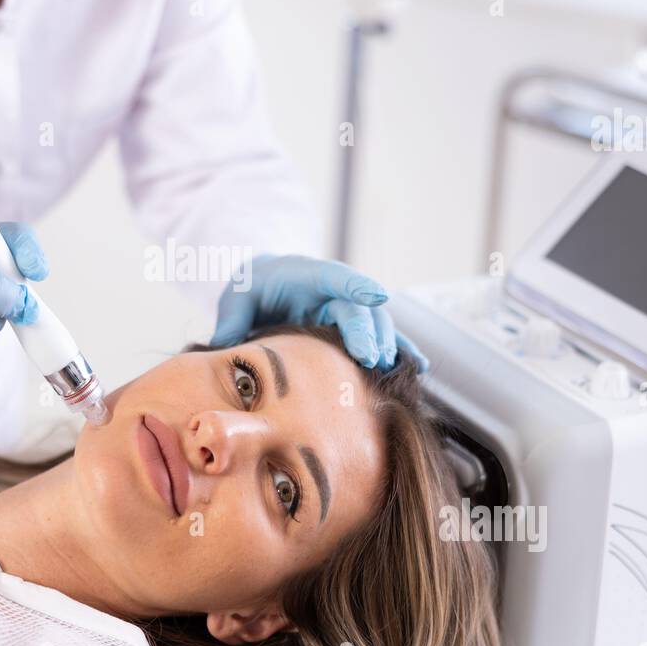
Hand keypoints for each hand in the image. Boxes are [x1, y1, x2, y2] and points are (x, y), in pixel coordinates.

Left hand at [210, 254, 427, 372]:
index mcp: (308, 275)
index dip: (357, 286)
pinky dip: (400, 350)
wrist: (266, 285)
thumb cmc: (252, 289)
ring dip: (387, 345)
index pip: (336, 276)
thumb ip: (233, 321)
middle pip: (360, 308)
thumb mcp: (237, 298)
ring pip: (377, 323)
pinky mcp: (354, 328)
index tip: (377, 295)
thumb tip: (227, 346)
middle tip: (372, 359)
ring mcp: (348, 308)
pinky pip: (381, 337)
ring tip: (391, 370)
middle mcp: (335, 290)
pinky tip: (419, 367)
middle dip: (369, 332)